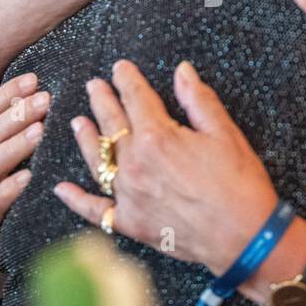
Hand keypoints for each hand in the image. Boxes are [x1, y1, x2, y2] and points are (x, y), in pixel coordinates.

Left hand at [53, 59, 279, 276]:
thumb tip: (182, 71)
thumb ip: (198, 100)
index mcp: (157, 137)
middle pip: (111, 125)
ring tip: (77, 122)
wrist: (243, 237)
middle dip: (102, 101)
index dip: (127, 80)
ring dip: (86, 138)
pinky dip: (76, 199)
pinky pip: (95, 209)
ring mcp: (128, 195)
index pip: (136, 99)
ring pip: (97, 160)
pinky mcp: (129, 223)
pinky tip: (62, 188)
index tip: (120, 68)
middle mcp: (134, 164)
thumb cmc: (239, 185)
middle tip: (94, 86)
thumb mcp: (224, 133)